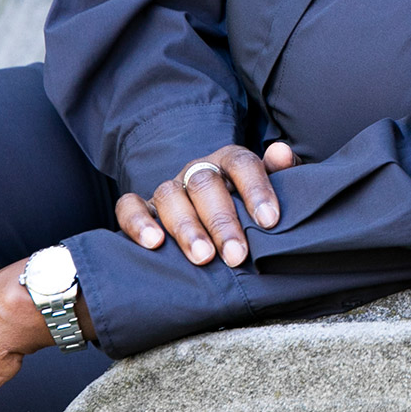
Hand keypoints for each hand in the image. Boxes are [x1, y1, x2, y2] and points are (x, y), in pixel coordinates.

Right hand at [118, 142, 297, 266]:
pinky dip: (137, 223)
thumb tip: (281, 153)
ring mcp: (169, 188)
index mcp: (229, 161)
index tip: (270, 221)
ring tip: (203, 258)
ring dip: (187, 228)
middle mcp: (197, 170)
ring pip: (170, 195)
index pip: (241, 164)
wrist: (213, 213)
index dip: (256, 189)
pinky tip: (153, 244)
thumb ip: (280, 173)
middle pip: (204, 184)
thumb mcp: (270, 189)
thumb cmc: (248, 206)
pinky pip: (128, 206)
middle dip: (222, 221)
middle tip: (237, 255)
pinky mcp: (141, 207)